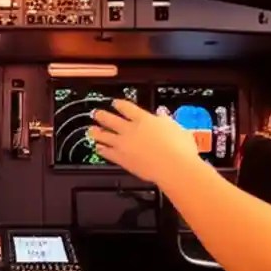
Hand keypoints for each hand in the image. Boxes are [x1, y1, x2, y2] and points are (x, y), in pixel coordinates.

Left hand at [89, 99, 203, 185]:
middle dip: (102, 115)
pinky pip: (107, 152)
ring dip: (96, 132)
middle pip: (111, 119)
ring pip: (104, 135)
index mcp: (144, 119)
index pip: (127, 108)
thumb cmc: (179, 149)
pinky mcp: (121, 159)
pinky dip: (101, 149)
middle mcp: (131, 129)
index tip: (115, 103)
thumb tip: (162, 114)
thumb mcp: (177, 128)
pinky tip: (98, 148)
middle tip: (96, 113)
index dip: (119, 104)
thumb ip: (167, 121)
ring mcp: (124, 144)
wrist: (173, 167)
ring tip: (91, 130)